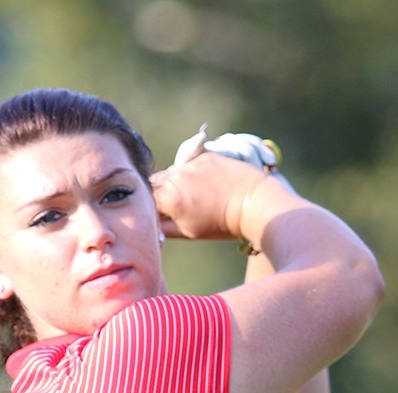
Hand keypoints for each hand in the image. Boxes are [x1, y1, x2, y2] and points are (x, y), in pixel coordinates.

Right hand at [152, 150, 266, 241]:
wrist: (254, 204)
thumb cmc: (221, 224)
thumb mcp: (187, 232)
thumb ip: (161, 227)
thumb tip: (149, 224)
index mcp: (167, 199)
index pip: (143, 199)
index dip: (148, 207)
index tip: (158, 215)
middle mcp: (175, 177)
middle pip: (155, 183)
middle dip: (160, 193)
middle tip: (175, 206)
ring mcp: (190, 164)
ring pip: (172, 172)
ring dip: (176, 182)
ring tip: (194, 195)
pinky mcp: (205, 155)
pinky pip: (189, 163)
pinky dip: (192, 172)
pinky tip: (206, 184)